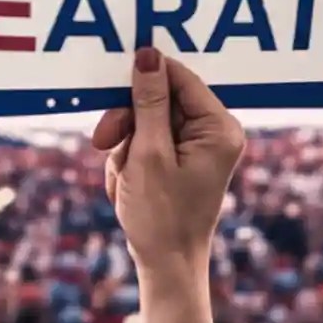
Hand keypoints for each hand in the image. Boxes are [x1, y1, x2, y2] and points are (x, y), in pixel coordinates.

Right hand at [91, 48, 244, 294]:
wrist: (165, 266)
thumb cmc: (161, 216)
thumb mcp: (148, 153)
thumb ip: (148, 101)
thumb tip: (148, 55)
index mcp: (219, 128)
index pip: (180, 78)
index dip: (143, 79)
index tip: (111, 87)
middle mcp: (214, 133)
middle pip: (159, 100)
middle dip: (128, 124)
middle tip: (103, 142)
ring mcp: (198, 148)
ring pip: (145, 122)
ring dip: (125, 148)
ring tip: (124, 180)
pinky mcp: (181, 161)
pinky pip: (145, 144)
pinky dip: (129, 162)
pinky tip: (128, 187)